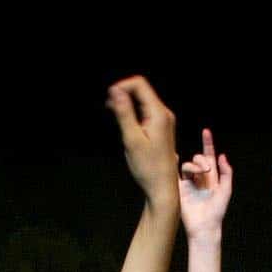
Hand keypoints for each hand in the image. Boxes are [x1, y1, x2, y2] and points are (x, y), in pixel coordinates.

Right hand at [107, 76, 179, 207]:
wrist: (162, 188)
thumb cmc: (148, 168)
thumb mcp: (132, 139)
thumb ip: (124, 113)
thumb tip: (115, 91)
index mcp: (159, 113)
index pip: (139, 84)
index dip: (122, 86)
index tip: (108, 99)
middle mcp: (164, 114)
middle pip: (141, 90)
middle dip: (123, 94)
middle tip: (107, 107)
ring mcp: (164, 121)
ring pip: (142, 101)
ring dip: (127, 104)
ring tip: (114, 115)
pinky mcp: (161, 128)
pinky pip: (145, 112)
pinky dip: (133, 113)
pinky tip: (124, 124)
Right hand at [176, 127, 232, 239]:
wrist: (204, 226)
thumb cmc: (217, 211)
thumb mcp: (226, 190)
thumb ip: (226, 172)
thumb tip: (222, 155)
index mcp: (212, 178)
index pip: (209, 156)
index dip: (208, 143)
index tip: (206, 131)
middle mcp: (199, 179)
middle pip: (198, 159)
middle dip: (202, 160)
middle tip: (206, 170)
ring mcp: (188, 184)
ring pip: (188, 166)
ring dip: (194, 166)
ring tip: (199, 174)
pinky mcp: (179, 190)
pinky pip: (174, 174)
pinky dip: (174, 165)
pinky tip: (175, 158)